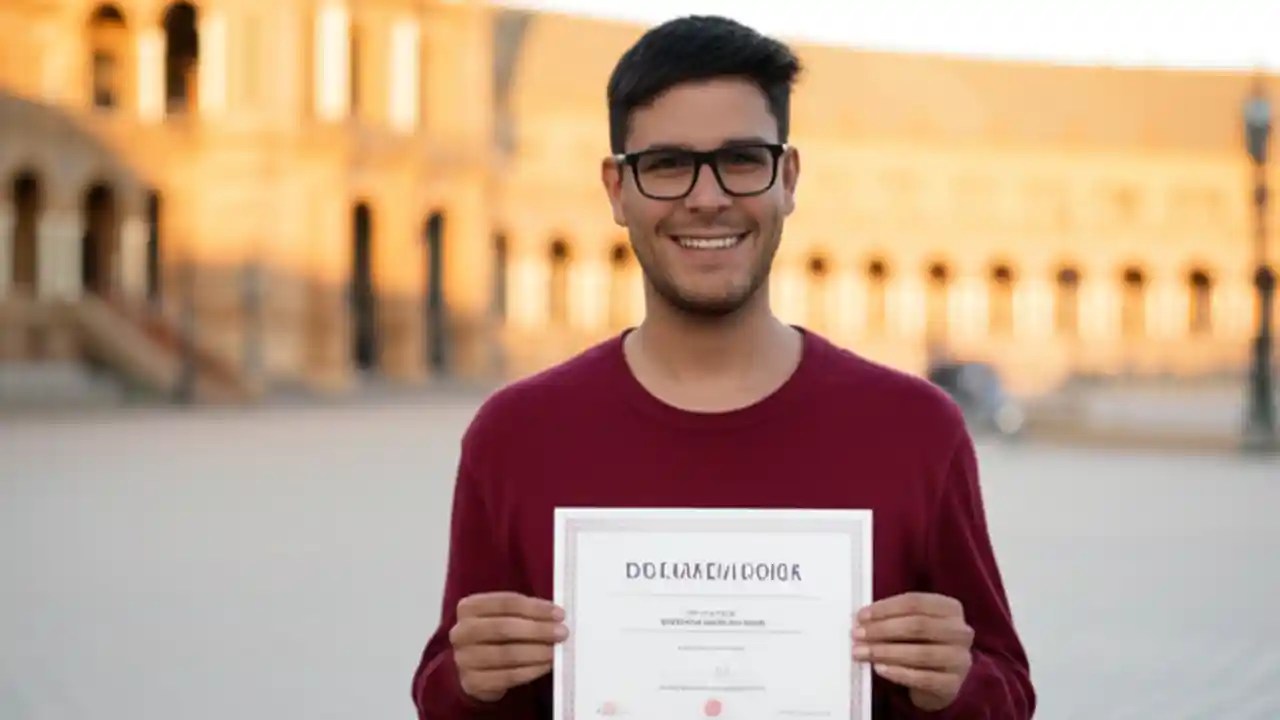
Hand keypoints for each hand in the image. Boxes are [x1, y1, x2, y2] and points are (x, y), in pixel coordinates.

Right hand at [449, 591, 568, 702]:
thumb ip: (523, 612)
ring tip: (555, 650)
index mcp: (468, 607)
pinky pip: (507, 676)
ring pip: (506, 654)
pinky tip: (545, 666)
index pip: (506, 602)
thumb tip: (555, 616)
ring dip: (536, 652)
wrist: (473, 667)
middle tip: (561, 633)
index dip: (535, 608)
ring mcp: (464, 659)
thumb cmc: (495, 636)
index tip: (558, 613)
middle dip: (538, 630)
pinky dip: (531, 670)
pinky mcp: (472, 683)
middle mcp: (461, 632)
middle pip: (504, 628)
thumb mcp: (502, 616)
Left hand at [853, 592, 973, 710]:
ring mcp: (959, 659)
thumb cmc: (924, 645)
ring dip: (885, 652)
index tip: (861, 616)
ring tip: (862, 652)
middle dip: (882, 629)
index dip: (885, 608)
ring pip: (920, 653)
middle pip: (918, 626)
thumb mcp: (916, 625)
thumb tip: (862, 620)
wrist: (944, 681)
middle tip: (857, 635)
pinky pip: (923, 678)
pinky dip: (898, 673)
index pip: (915, 602)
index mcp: (950, 609)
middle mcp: (960, 632)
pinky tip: (879, 669)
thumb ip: (895, 618)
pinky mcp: (953, 684)